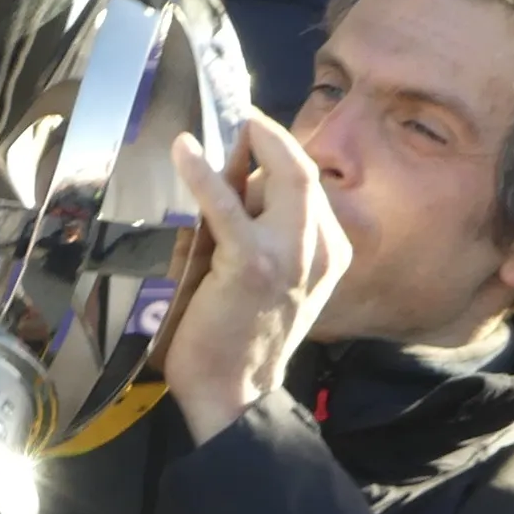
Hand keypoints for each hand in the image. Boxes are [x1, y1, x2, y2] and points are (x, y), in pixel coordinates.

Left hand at [162, 112, 349, 444]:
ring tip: (211, 136)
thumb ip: (262, 227)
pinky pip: (227, 206)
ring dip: (247, 148)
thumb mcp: (266, 273)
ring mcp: (291, 257)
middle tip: (240, 121)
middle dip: (271, 138)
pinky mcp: (252, 264)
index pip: (310, 186)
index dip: (280, 153)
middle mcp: (321, 251)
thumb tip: (238, 172)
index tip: (252, 134)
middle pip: (304, 171)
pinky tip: (183, 150)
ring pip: (283, 176)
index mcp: (330, 252)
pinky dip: (203, 173)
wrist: (233, 392)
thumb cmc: (239, 336)